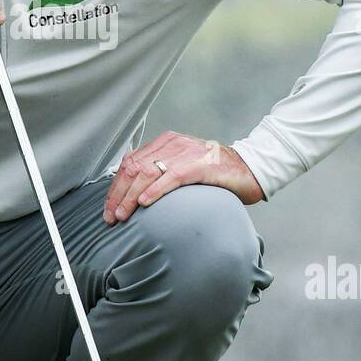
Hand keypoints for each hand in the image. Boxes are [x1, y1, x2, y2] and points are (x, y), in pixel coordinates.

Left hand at [102, 131, 263, 224]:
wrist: (250, 169)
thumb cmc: (216, 175)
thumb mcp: (184, 170)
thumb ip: (162, 176)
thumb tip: (136, 197)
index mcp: (166, 143)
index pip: (130, 163)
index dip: (116, 187)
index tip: (109, 208)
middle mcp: (172, 144)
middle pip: (134, 168)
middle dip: (118, 194)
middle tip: (111, 218)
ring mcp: (186, 153)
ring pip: (148, 172)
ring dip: (131, 196)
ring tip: (123, 215)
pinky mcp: (200, 165)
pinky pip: (172, 177)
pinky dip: (155, 190)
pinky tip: (144, 203)